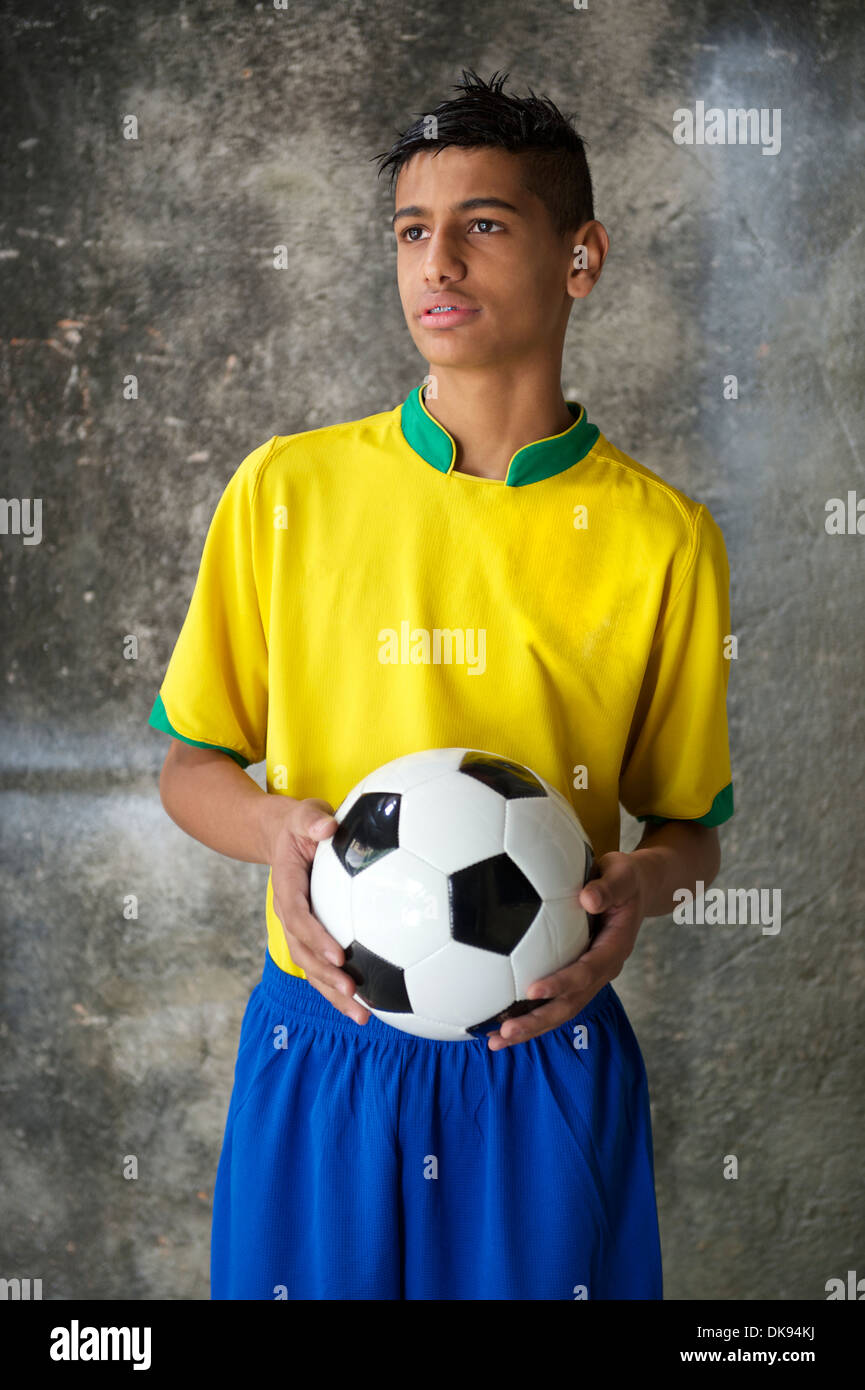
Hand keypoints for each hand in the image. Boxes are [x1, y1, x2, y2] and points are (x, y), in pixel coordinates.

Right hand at [270, 799, 370, 1026]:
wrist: (284, 837)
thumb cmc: (301, 824)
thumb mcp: (303, 814)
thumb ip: (311, 820)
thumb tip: (328, 828)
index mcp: (287, 888)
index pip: (299, 917)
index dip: (316, 938)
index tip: (338, 954)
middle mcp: (290, 915)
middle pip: (303, 953)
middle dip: (325, 977)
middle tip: (352, 991)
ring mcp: (300, 930)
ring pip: (313, 969)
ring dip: (334, 994)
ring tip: (363, 1017)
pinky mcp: (314, 937)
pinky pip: (325, 967)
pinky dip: (342, 989)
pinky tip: (370, 1008)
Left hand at [485, 850, 648, 1050]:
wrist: (634, 890)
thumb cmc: (624, 879)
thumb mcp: (623, 874)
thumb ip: (608, 887)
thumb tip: (587, 898)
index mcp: (613, 949)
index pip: (587, 972)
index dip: (562, 983)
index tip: (532, 990)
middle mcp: (600, 971)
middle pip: (570, 1004)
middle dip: (538, 1021)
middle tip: (506, 1032)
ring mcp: (587, 978)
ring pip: (559, 1010)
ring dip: (529, 1026)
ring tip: (494, 1040)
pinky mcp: (573, 975)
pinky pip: (551, 1000)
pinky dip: (526, 1013)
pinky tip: (495, 1021)